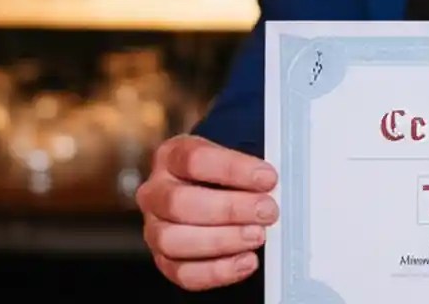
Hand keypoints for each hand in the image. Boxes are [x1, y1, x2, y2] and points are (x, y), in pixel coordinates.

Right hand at [136, 134, 278, 290]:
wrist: (202, 190)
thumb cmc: (220, 174)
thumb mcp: (230, 158)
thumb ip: (249, 170)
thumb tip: (274, 185)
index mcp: (171, 156)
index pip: (195, 159)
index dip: (234, 169)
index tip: (268, 178)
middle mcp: (156, 192)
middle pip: (180, 202)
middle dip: (230, 209)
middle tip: (266, 211)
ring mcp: (154, 228)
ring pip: (174, 240)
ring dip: (222, 241)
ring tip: (257, 235)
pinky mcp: (164, 259)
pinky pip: (183, 272)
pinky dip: (217, 271)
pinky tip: (246, 261)